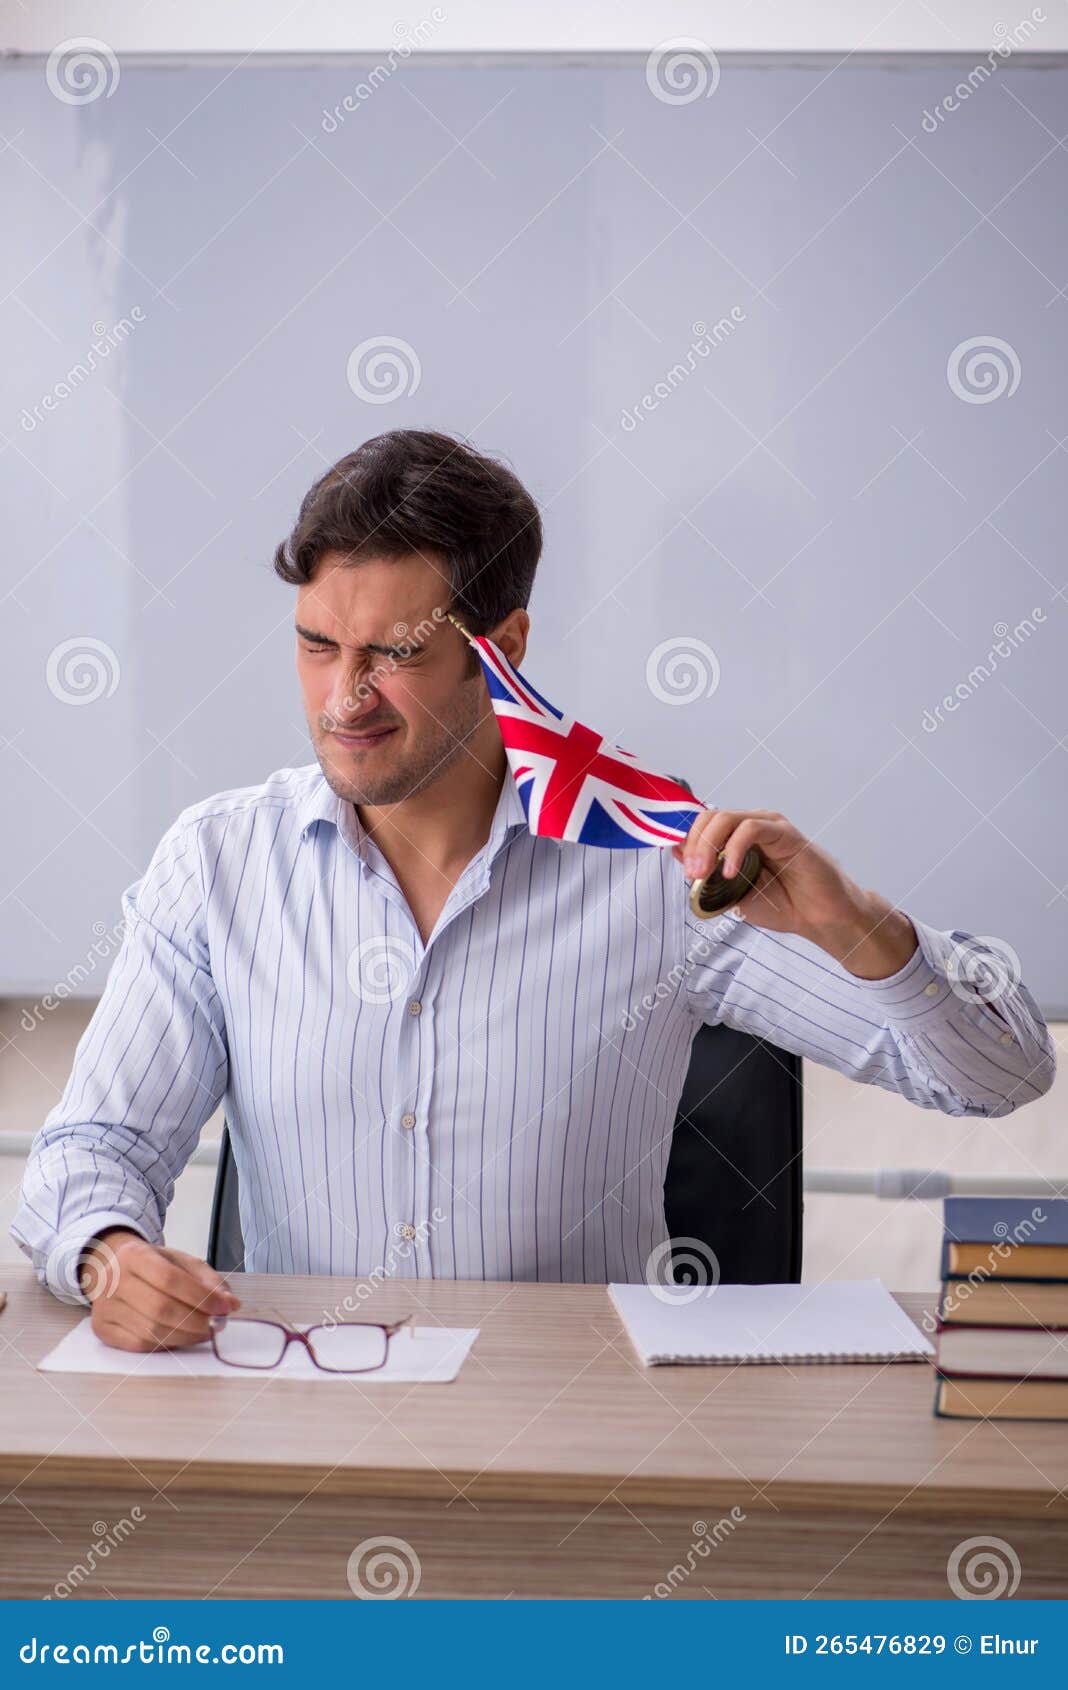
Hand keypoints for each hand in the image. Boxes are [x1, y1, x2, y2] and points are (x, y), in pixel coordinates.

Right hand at [78, 1226, 241, 1351]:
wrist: (113, 1270)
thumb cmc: (153, 1266)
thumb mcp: (182, 1262)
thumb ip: (208, 1280)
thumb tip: (230, 1304)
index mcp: (134, 1255)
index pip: (170, 1279)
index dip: (200, 1297)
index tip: (224, 1307)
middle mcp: (113, 1280)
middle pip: (160, 1308)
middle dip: (195, 1321)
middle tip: (216, 1325)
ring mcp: (104, 1307)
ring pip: (151, 1331)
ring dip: (185, 1336)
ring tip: (204, 1331)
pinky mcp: (102, 1329)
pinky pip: (139, 1344)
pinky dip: (166, 1345)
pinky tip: (181, 1337)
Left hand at [673, 808, 917, 979]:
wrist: (821, 919)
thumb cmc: (784, 905)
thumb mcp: (733, 893)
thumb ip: (708, 874)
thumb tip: (676, 853)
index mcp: (738, 838)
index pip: (702, 825)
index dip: (686, 842)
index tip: (682, 870)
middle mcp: (752, 826)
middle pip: (709, 817)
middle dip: (693, 844)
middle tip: (692, 874)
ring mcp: (769, 827)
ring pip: (726, 818)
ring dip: (708, 845)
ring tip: (704, 874)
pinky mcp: (786, 833)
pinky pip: (751, 829)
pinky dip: (734, 849)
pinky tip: (730, 872)